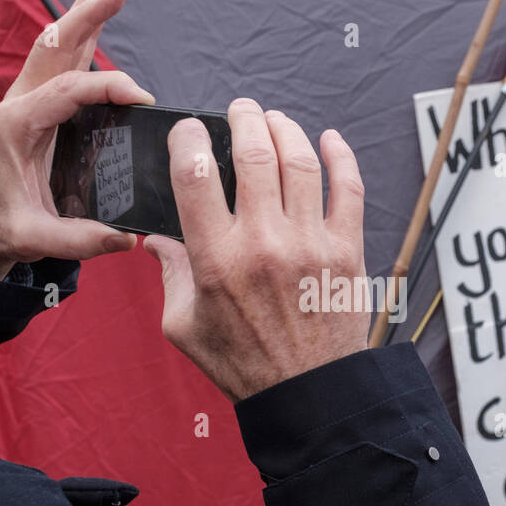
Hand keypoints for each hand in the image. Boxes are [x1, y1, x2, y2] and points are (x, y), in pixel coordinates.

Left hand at [0, 0, 153, 279]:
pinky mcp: (39, 103)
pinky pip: (61, 60)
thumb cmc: (12, 229)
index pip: (68, 91)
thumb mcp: (42, 239)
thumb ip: (82, 239)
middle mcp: (17, 102)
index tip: (143, 98)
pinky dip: (81, 34)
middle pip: (55, 46)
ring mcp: (27, 98)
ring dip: (83, 12)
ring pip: (57, 44)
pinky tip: (98, 13)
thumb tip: (127, 237)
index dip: (107, 88)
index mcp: (15, 126)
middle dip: (87, 15)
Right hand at [144, 99, 368, 402]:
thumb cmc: (242, 363)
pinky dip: (341, 156)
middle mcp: (264, 243)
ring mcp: (310, 244)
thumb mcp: (184, 325)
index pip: (196, 174)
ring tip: (274, 120)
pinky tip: (330, 140)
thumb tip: (156, 238)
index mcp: (216, 259)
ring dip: (285, 129)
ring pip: (300, 161)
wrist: (307, 395)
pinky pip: (349, 188)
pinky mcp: (347, 251)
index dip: (189, 139)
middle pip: (253, 153)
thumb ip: (170, 273)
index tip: (190, 131)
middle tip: (240, 110)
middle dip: (243, 119)